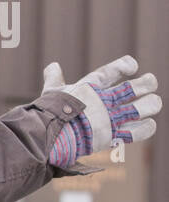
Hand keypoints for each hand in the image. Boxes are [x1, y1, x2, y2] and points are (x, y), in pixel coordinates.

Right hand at [43, 56, 158, 166]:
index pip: (112, 71)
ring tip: (154, 101)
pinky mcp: (112, 136)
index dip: (126, 65)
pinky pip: (137, 132)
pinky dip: (146, 127)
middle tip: (150, 81)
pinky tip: (149, 123)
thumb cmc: (47, 112)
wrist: (48, 135)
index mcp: (89, 87)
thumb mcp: (51, 92)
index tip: (133, 66)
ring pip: (140, 108)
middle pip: (133, 88)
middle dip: (146, 84)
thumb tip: (52, 65)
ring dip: (151, 104)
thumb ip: (54, 79)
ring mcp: (109, 118)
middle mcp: (103, 100)